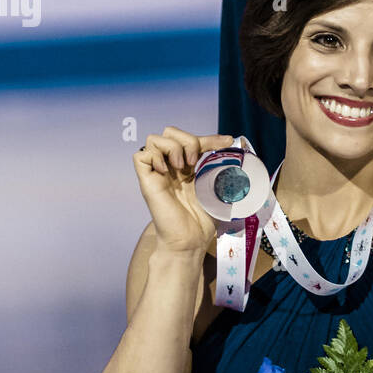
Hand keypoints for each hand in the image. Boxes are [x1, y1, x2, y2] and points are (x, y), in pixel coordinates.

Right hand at [133, 127, 234, 254]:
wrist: (190, 240)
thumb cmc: (202, 221)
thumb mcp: (216, 189)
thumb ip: (219, 169)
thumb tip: (232, 151)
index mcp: (188, 169)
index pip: (193, 140)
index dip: (210, 137)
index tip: (227, 141)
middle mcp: (171, 168)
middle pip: (170, 132)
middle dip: (188, 139)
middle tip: (196, 161)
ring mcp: (157, 173)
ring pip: (154, 139)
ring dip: (172, 146)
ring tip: (183, 167)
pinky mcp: (146, 182)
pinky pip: (140, 155)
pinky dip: (154, 156)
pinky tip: (166, 171)